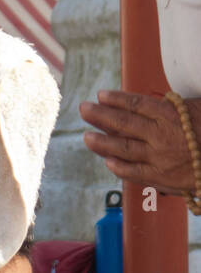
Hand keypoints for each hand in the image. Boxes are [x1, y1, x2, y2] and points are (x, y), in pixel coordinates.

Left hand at [81, 90, 200, 195]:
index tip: (100, 95)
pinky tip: (106, 160)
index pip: (137, 104)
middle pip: (123, 124)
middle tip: (83, 109)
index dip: (116, 99)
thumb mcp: (197, 109)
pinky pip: (132, 171)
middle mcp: (160, 135)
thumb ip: (175, 107)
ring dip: (101, 142)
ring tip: (85, 136)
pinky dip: (117, 166)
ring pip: (122, 148)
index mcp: (171, 115)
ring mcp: (157, 158)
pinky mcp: (159, 177)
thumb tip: (158, 101)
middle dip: (100, 115)